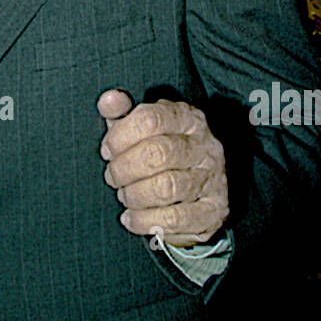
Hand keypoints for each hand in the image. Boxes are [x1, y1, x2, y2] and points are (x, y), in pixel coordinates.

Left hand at [97, 90, 228, 246]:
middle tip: (112, 177)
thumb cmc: (160, 155)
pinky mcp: (214, 211)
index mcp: (187, 118)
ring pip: (166, 187)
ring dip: (134, 195)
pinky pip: (174, 218)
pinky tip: (131, 218)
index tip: (107, 150)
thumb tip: (108, 100)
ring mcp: (213, 178)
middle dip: (124, 169)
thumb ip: (121, 113)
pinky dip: (144, 220)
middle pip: (158, 153)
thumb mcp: (140, 130)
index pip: (150, 118)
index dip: (120, 136)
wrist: (196, 194)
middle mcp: (205, 146)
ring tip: (124, 196)